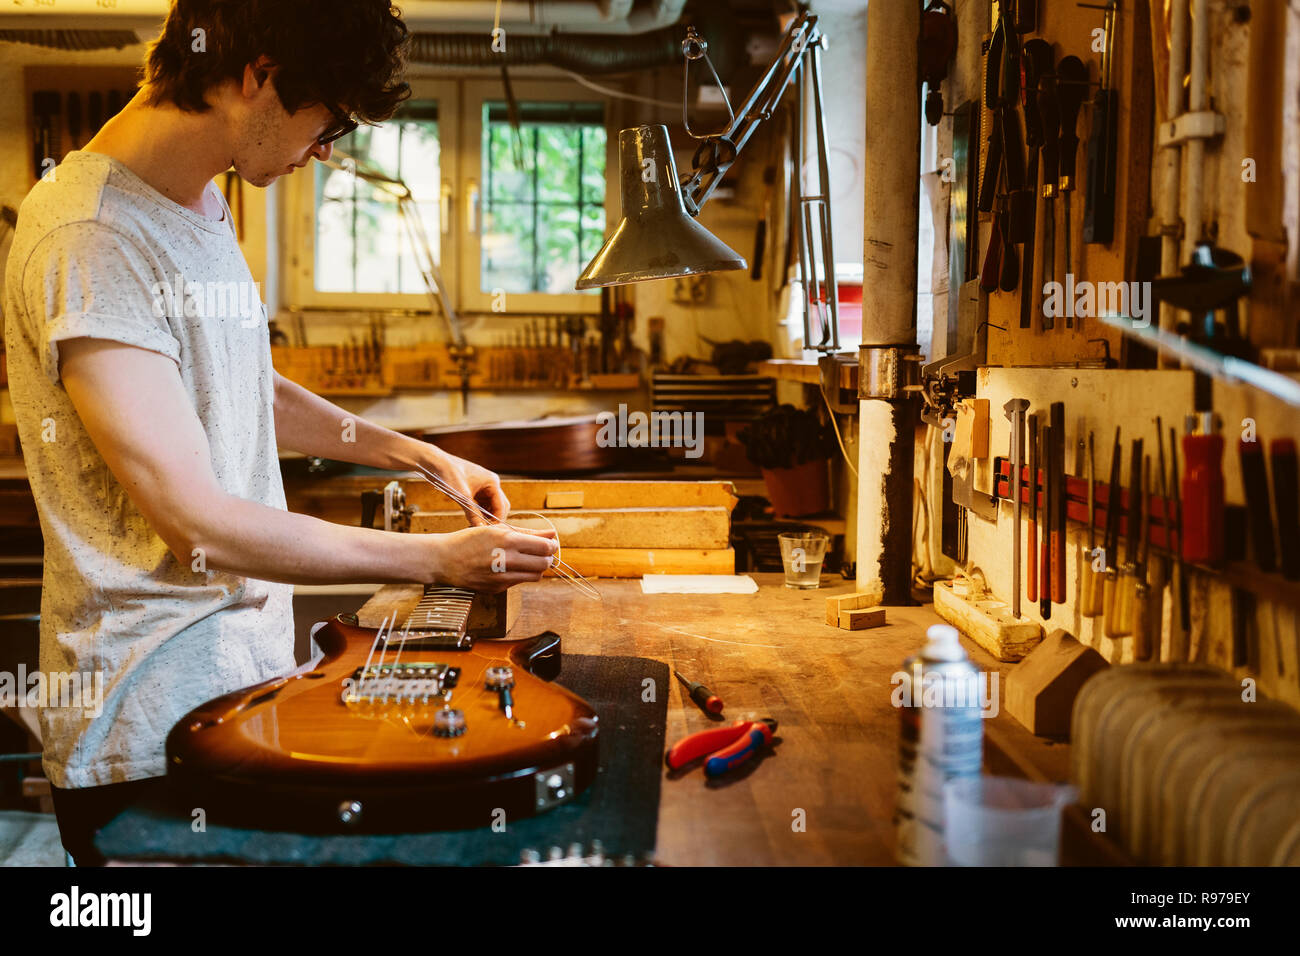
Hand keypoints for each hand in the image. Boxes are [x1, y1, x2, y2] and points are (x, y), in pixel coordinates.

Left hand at [416, 446, 509, 524]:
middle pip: (499, 506)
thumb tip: (480, 529)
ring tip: (475, 525)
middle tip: (482, 530)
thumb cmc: (449, 475)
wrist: (436, 463)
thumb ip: (473, 514)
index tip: (488, 532)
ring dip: (485, 516)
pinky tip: (471, 519)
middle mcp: (491, 483)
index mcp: (492, 482)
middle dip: (492, 519)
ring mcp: (483, 486)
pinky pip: (482, 503)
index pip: (502, 506)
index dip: (496, 520)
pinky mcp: (475, 488)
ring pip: (490, 506)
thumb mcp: (462, 497)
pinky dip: (479, 512)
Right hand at [427, 524, 558, 591]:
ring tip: (527, 560)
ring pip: (535, 576)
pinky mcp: (497, 589)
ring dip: (536, 568)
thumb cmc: (469, 541)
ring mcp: (501, 577)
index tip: (550, 543)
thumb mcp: (497, 530)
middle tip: (542, 552)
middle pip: (544, 563)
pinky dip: (520, 575)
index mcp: (507, 541)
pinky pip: (519, 582)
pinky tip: (510, 567)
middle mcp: (506, 560)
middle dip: (547, 557)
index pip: (544, 547)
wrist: (444, 560)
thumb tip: (551, 534)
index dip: (551, 545)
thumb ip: (527, 533)